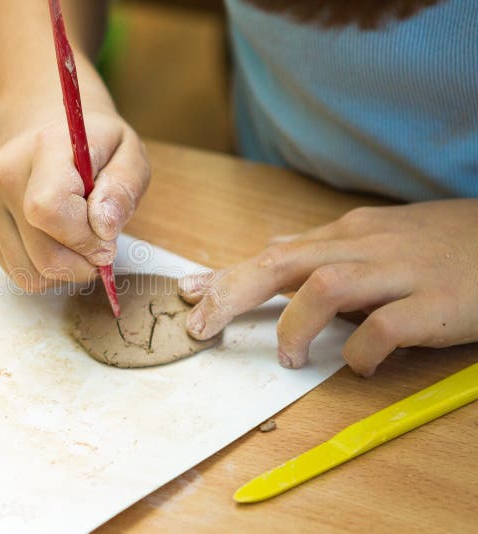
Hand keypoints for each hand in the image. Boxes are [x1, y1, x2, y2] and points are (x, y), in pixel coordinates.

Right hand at [0, 111, 149, 289]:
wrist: (42, 125)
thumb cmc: (93, 144)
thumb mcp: (128, 151)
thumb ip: (123, 187)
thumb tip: (104, 228)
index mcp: (45, 147)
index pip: (50, 211)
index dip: (85, 239)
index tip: (107, 236)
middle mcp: (5, 174)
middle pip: (43, 255)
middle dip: (82, 263)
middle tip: (100, 246)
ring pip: (30, 273)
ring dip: (65, 271)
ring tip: (79, 241)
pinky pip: (19, 272)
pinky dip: (45, 269)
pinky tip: (57, 242)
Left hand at [178, 200, 477, 376]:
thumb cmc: (443, 245)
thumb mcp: (377, 237)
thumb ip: (324, 249)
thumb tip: (273, 250)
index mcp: (348, 234)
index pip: (274, 252)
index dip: (226, 275)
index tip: (190, 296)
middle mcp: (365, 246)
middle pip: (283, 262)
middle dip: (233, 291)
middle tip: (202, 325)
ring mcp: (401, 272)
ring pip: (326, 287)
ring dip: (295, 324)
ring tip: (288, 356)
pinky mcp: (436, 302)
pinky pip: (385, 328)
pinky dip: (363, 351)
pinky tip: (360, 366)